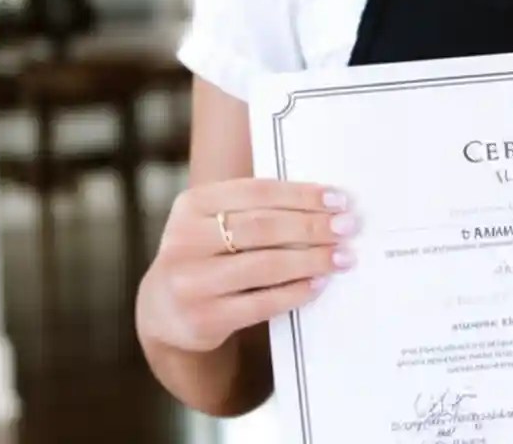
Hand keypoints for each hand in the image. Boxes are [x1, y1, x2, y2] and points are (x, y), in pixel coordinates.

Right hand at [136, 180, 359, 353]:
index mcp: (192, 205)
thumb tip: (326, 204)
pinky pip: (261, 303)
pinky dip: (296, 291)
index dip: (302, 194)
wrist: (164, 311)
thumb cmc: (207, 256)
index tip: (338, 199)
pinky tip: (319, 283)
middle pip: (263, 227)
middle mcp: (184, 241)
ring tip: (342, 256)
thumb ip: (256, 210)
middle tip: (348, 227)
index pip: (257, 192)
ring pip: (265, 265)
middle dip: (312, 226)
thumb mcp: (214, 223)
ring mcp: (191, 282)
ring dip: (312, 259)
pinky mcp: (204, 319)